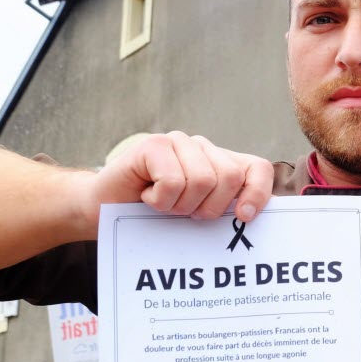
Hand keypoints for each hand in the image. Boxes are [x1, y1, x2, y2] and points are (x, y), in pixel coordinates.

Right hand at [85, 131, 272, 225]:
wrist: (103, 211)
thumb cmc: (153, 218)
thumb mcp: (196, 217)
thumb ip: (226, 212)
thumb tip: (252, 219)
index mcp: (219, 164)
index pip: (257, 169)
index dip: (257, 193)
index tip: (243, 217)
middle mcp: (202, 148)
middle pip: (230, 177)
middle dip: (209, 208)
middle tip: (184, 214)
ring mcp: (178, 142)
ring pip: (203, 180)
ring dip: (181, 205)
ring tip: (164, 205)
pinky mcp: (153, 145)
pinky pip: (174, 181)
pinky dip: (161, 200)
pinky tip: (147, 196)